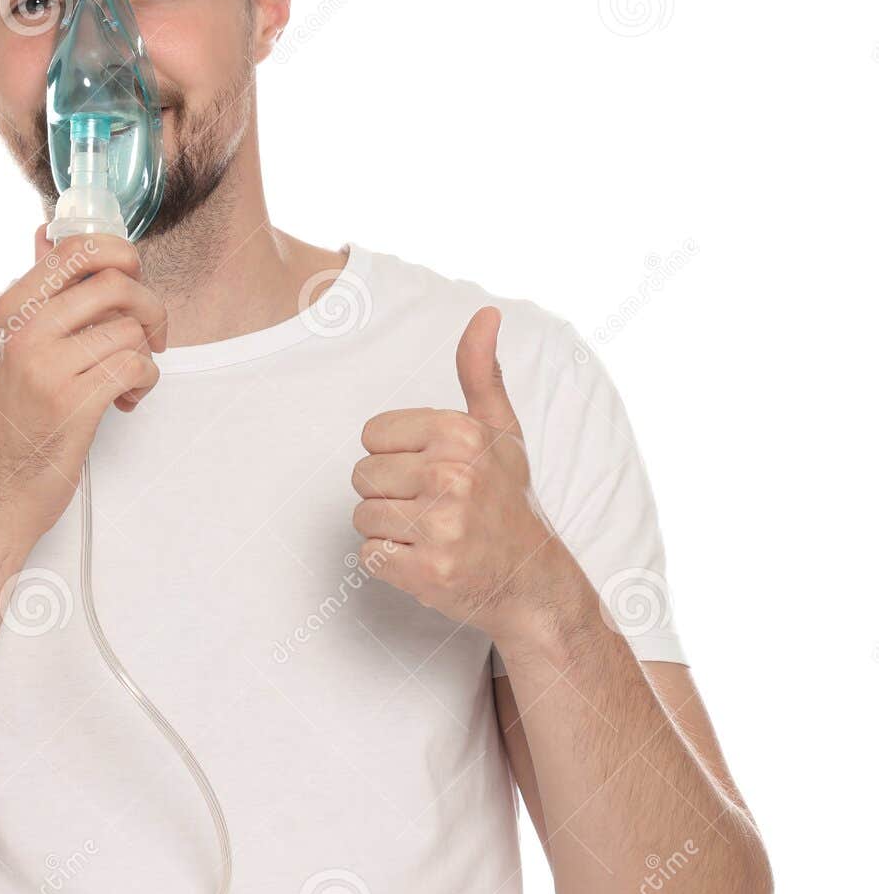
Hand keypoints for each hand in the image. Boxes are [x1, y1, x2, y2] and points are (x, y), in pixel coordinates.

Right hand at [0, 224, 166, 535]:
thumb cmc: (12, 422)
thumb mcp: (12, 349)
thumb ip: (38, 294)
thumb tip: (48, 233)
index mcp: (10, 309)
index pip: (75, 249)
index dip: (120, 255)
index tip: (132, 281)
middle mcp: (25, 331)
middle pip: (114, 282)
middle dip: (150, 306)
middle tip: (150, 335)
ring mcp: (46, 367)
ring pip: (131, 329)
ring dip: (146, 356)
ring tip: (126, 382)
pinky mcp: (73, 404)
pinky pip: (135, 366)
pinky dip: (144, 382)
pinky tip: (124, 401)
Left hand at [350, 307, 571, 647]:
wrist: (532, 580)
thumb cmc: (507, 501)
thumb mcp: (500, 430)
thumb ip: (481, 372)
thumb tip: (485, 313)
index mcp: (461, 434)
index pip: (371, 435)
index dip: (394, 456)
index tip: (431, 472)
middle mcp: (452, 476)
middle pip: (362, 476)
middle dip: (389, 493)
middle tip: (432, 507)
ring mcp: (441, 526)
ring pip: (362, 516)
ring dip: (389, 529)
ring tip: (429, 532)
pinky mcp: (428, 570)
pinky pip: (369, 556)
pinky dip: (391, 562)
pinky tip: (425, 558)